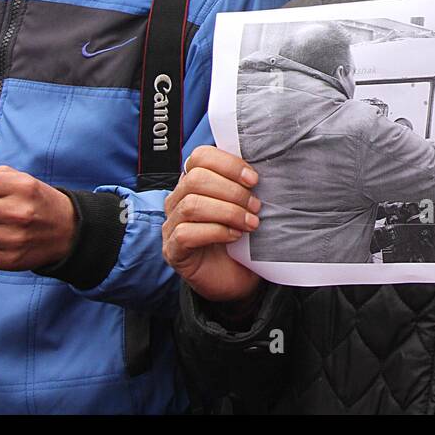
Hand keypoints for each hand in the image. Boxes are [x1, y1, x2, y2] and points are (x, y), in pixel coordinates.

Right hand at [162, 145, 261, 302]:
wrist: (237, 278)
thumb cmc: (241, 238)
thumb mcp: (245, 207)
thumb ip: (245, 186)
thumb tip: (263, 168)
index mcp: (194, 182)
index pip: (200, 156)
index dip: (228, 164)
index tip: (253, 179)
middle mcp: (177, 200)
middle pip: (195, 179)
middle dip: (232, 191)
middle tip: (255, 206)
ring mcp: (171, 225)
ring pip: (191, 205)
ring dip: (227, 212)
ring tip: (250, 223)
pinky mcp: (173, 249)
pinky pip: (186, 233)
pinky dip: (216, 232)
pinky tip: (234, 237)